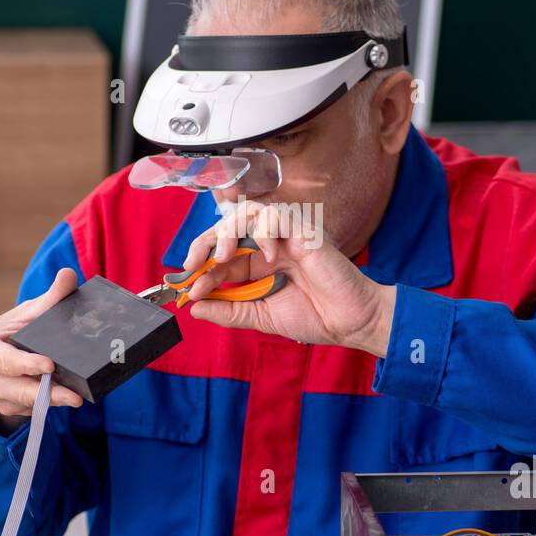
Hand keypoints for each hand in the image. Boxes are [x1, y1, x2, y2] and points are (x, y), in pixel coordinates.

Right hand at [0, 268, 83, 417]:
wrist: (1, 356)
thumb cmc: (15, 332)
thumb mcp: (28, 315)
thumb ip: (49, 298)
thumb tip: (68, 275)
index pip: (3, 360)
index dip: (25, 363)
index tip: (48, 365)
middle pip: (18, 388)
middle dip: (46, 392)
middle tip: (73, 396)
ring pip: (27, 403)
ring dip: (52, 400)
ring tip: (75, 398)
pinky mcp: (11, 410)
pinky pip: (33, 410)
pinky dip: (51, 403)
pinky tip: (68, 397)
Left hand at [183, 201, 395, 355]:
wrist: (349, 322)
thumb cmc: (315, 317)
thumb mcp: (261, 318)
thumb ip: (229, 311)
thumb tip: (194, 307)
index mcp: (258, 265)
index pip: (220, 258)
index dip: (199, 270)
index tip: (186, 290)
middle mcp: (269, 246)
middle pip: (227, 227)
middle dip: (204, 243)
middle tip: (192, 264)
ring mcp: (285, 236)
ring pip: (248, 213)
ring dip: (228, 231)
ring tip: (221, 257)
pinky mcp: (303, 232)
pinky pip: (276, 215)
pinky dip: (265, 231)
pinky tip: (268, 256)